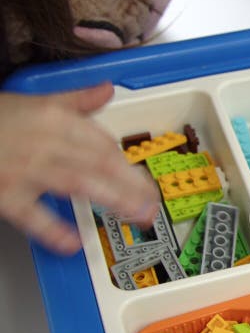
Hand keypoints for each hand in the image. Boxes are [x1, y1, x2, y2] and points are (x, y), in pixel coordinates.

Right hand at [0, 83, 160, 254]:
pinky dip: (52, 229)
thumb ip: (76, 101)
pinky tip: (74, 242)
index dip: (125, 162)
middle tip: (152, 203)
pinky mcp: (5, 194)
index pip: (101, 141)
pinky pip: (31, 214)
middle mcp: (45, 142)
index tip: (141, 179)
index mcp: (54, 119)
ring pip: (78, 182)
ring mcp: (25, 169)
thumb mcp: (35, 102)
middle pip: (99, 162)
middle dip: (132, 183)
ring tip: (136, 214)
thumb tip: (107, 90)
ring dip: (112, 198)